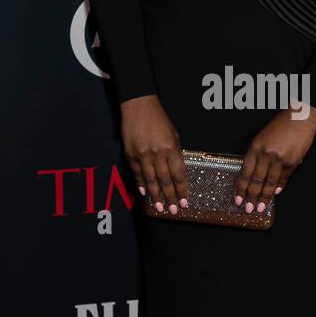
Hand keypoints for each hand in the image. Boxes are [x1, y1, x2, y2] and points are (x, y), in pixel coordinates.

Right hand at [120, 94, 187, 212]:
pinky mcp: (130, 154)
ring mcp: (142, 155)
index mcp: (171, 148)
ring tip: (160, 207)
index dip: (182, 190)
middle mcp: (157, 154)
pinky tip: (145, 193)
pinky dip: (142, 184)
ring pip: (151, 180)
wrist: (138, 106)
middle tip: (173, 210)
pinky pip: (137, 173)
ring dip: (156, 196)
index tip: (184, 201)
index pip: (179, 174)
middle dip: (170, 197)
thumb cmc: (159, 119)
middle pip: (165, 181)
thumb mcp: (174, 135)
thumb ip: (175, 154)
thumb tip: (176, 173)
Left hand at [235, 105, 315, 211]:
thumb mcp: (261, 138)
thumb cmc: (280, 126)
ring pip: (269, 183)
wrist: (299, 118)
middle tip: (248, 209)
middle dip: (251, 197)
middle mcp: (266, 154)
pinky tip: (275, 194)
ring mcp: (280, 159)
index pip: (245, 173)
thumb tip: (253, 176)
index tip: (238, 199)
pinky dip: (279, 187)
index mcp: (255, 147)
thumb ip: (256, 156)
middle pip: (256, 181)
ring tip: (261, 207)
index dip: (241, 188)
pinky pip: (283, 178)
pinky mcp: (292, 162)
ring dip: (264, 197)